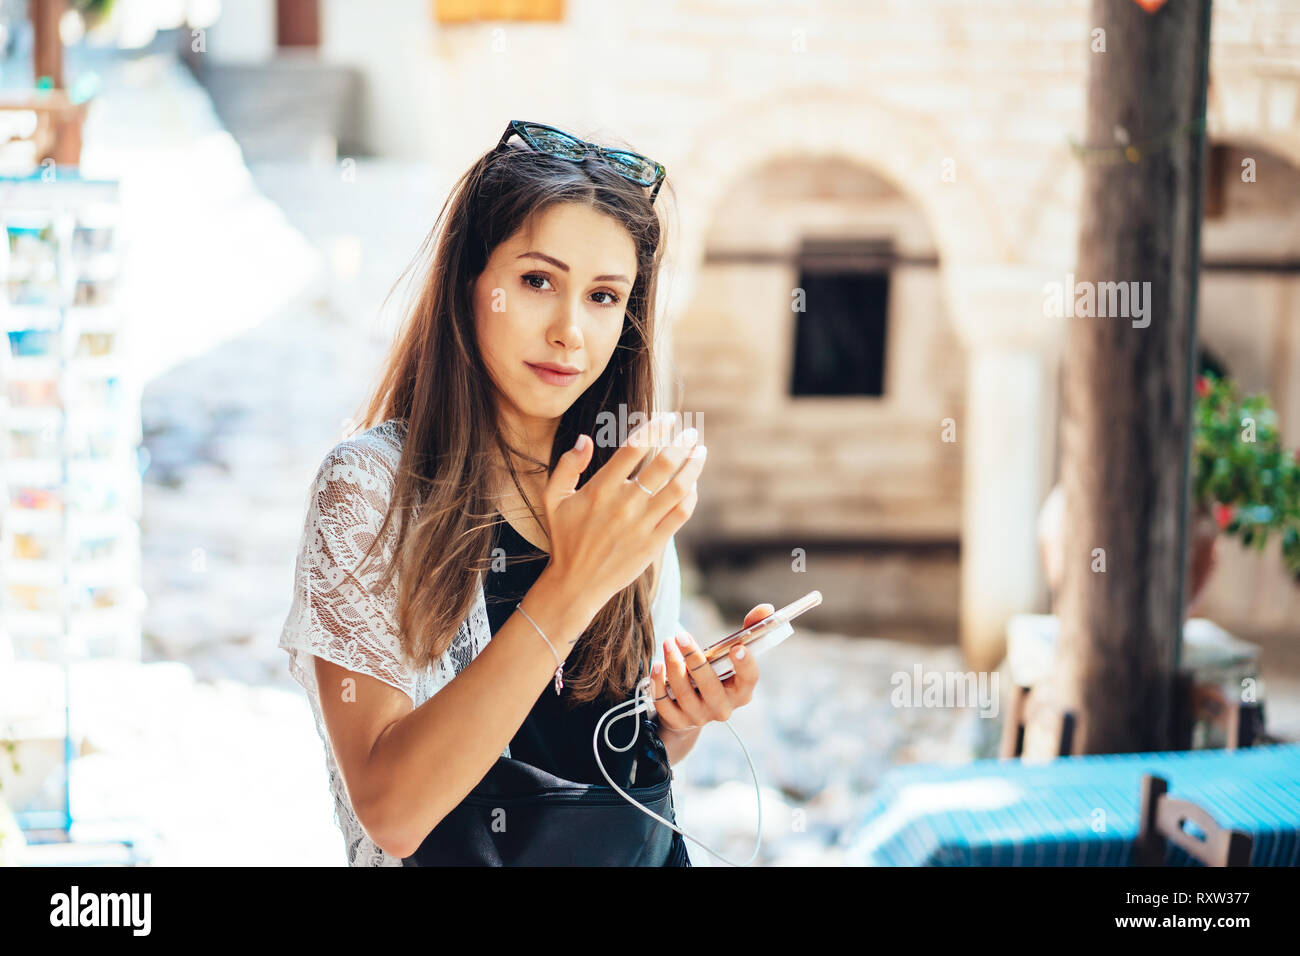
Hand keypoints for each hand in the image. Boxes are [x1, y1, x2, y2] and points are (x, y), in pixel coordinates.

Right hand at [542, 411, 705, 615]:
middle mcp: (624, 504)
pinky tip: (692, 485)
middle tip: (690, 432)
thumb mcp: (552, 498)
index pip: (634, 448)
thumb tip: (585, 439)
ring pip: (678, 488)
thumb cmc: (565, 538)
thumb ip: (567, 466)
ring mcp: (642, 524)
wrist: (576, 584)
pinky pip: (681, 514)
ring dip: (694, 466)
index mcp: (600, 489)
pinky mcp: (654, 543)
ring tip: (700, 452)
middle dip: (681, 443)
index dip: (655, 428)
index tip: (668, 418)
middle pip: (663, 464)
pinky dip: (691, 496)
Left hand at [650, 603, 768, 731]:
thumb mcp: (731, 656)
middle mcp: (723, 708)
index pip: (749, 678)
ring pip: (684, 692)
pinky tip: (657, 665)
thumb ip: (748, 630)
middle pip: (709, 685)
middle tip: (681, 636)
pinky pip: (664, 704)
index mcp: (742, 691)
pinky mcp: (678, 722)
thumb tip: (766, 608)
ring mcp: (700, 717)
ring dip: (673, 665)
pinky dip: (658, 683)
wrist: (694, 709)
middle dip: (694, 659)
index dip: (745, 664)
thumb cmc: (717, 674)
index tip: (736, 647)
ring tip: (668, 644)